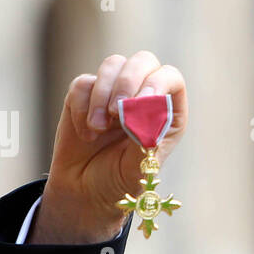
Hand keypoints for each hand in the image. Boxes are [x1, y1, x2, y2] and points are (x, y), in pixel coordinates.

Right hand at [29, 51, 187, 243]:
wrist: (84, 192)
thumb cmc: (119, 182)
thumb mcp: (138, 169)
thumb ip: (144, 141)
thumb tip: (143, 112)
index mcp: (167, 113)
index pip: (171, 78)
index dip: (157, 82)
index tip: (141, 100)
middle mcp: (143, 97)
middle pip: (143, 61)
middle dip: (128, 81)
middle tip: (116, 111)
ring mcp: (114, 92)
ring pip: (113, 65)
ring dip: (102, 94)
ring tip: (98, 129)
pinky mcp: (86, 94)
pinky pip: (83, 83)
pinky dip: (81, 106)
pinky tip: (85, 133)